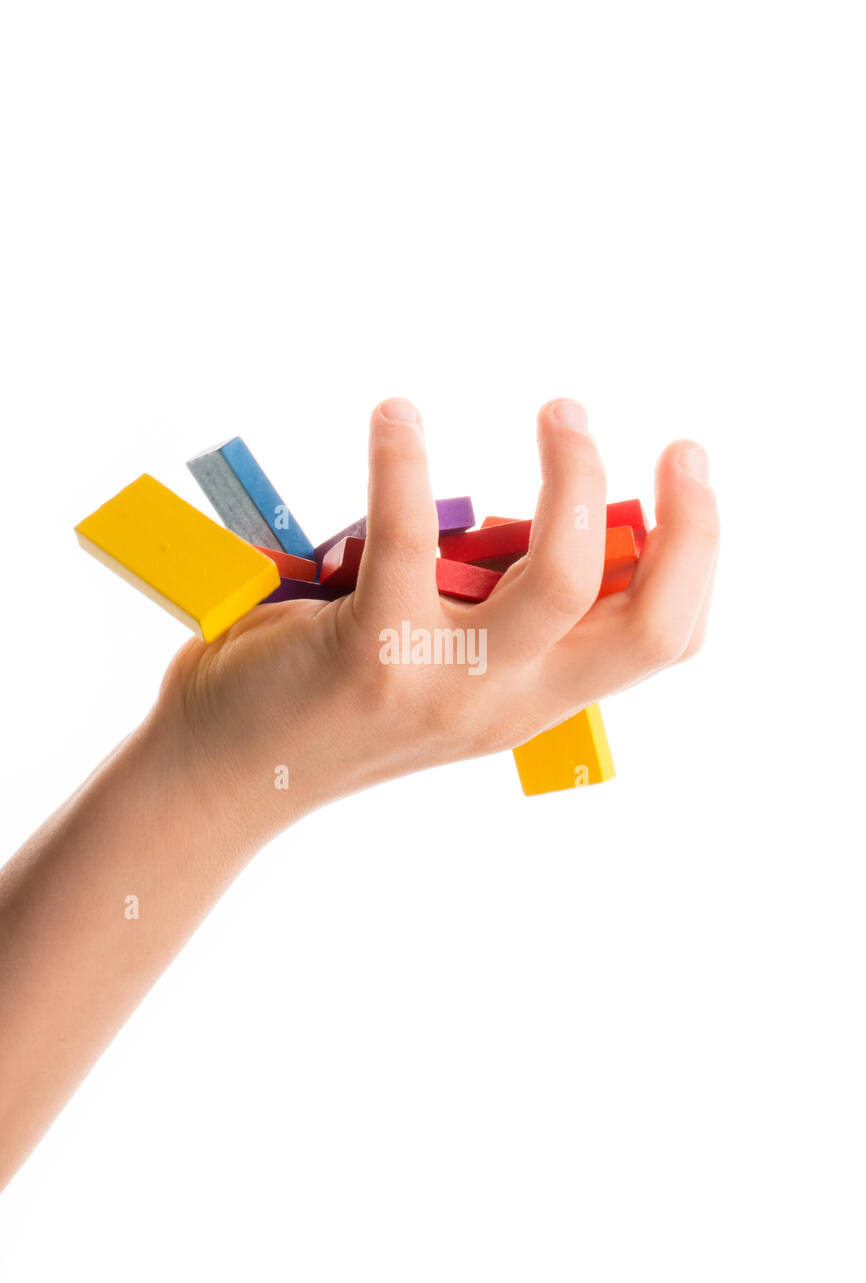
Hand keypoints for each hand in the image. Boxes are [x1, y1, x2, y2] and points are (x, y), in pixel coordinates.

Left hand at [158, 397, 719, 843]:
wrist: (222, 777)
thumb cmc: (325, 703)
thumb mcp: (439, 671)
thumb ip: (491, 612)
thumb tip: (534, 519)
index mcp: (531, 700)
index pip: (661, 645)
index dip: (699, 562)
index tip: (689, 484)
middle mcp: (507, 701)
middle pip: (653, 626)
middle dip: (691, 526)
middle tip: (679, 446)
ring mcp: (446, 683)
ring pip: (564, 578)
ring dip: (577, 478)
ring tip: (562, 412)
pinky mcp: (372, 653)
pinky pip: (409, 539)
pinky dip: (402, 462)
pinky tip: (396, 414)